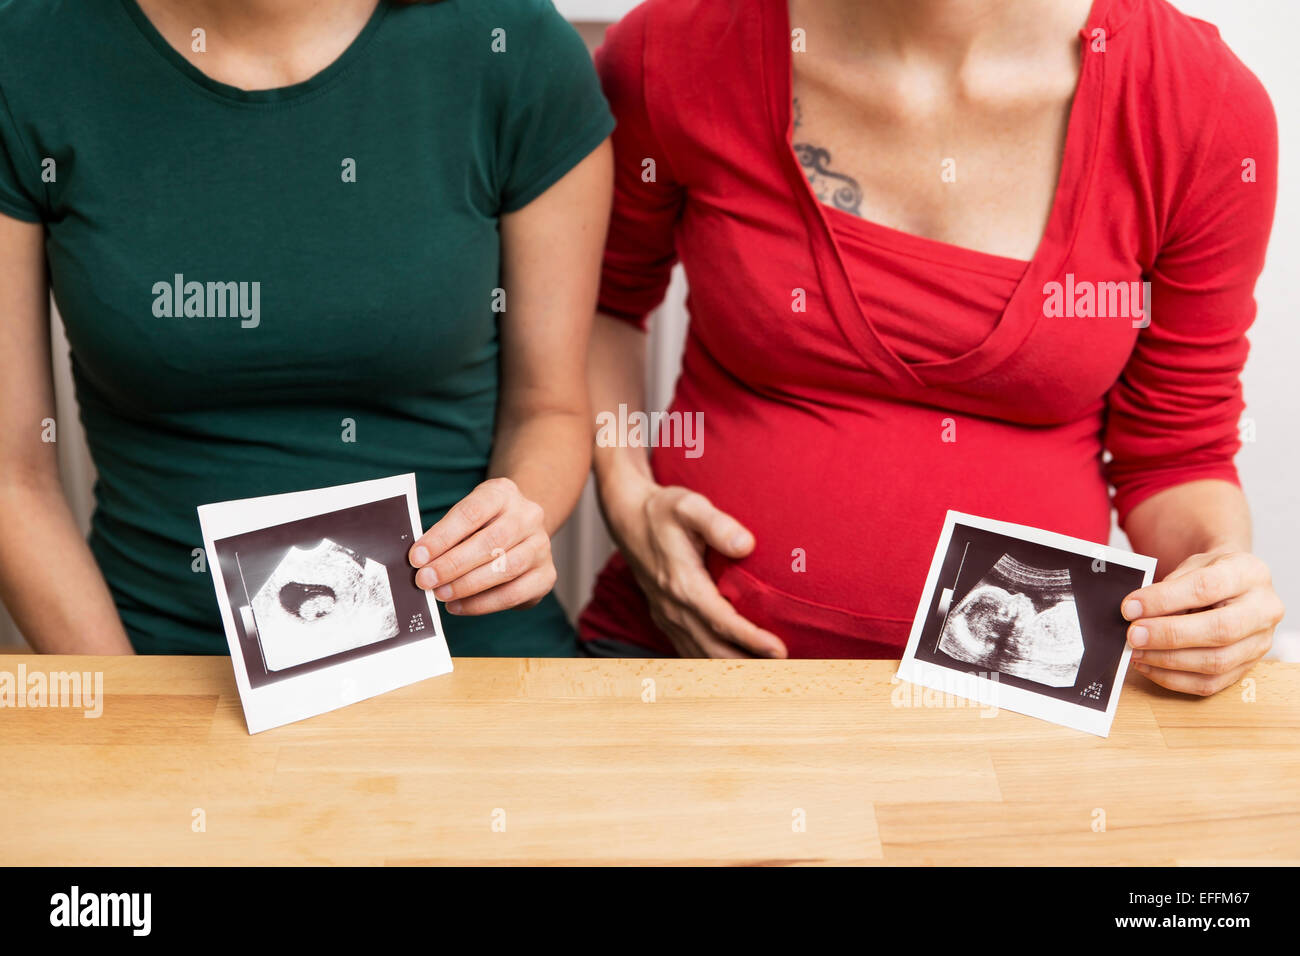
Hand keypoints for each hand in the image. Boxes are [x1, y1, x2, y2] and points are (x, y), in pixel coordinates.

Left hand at [408, 477, 555, 614]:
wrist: (521, 530)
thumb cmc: (483, 525)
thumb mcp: (466, 516)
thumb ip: (446, 534)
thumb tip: (420, 562)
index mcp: (504, 493)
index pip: (472, 513)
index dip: (442, 537)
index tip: (417, 557)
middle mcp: (529, 516)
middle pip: (491, 542)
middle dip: (452, 565)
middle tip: (426, 580)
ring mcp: (541, 546)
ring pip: (506, 569)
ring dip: (467, 585)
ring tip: (441, 594)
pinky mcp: (546, 576)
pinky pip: (514, 594)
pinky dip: (482, 604)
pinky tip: (458, 606)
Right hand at [607, 481, 786, 658]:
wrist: (628, 519)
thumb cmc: (663, 511)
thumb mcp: (690, 506)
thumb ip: (717, 524)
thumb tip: (746, 545)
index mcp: (682, 583)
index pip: (721, 621)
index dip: (751, 639)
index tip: (779, 650)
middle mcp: (673, 607)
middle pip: (714, 649)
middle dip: (750, 663)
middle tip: (786, 669)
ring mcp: (668, 617)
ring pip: (702, 656)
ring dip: (734, 669)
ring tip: (769, 674)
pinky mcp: (667, 619)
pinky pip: (691, 651)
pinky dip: (715, 664)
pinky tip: (738, 667)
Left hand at [1123, 550, 1283, 695]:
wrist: (1235, 585)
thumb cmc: (1210, 574)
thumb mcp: (1191, 566)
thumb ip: (1168, 588)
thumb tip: (1135, 614)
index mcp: (1249, 573)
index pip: (1207, 587)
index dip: (1165, 600)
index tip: (1130, 608)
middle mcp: (1264, 609)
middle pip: (1219, 630)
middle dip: (1168, 636)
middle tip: (1133, 636)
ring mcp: (1260, 642)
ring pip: (1216, 662)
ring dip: (1168, 661)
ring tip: (1136, 652)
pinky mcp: (1248, 667)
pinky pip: (1210, 683)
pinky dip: (1173, 678)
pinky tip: (1148, 666)